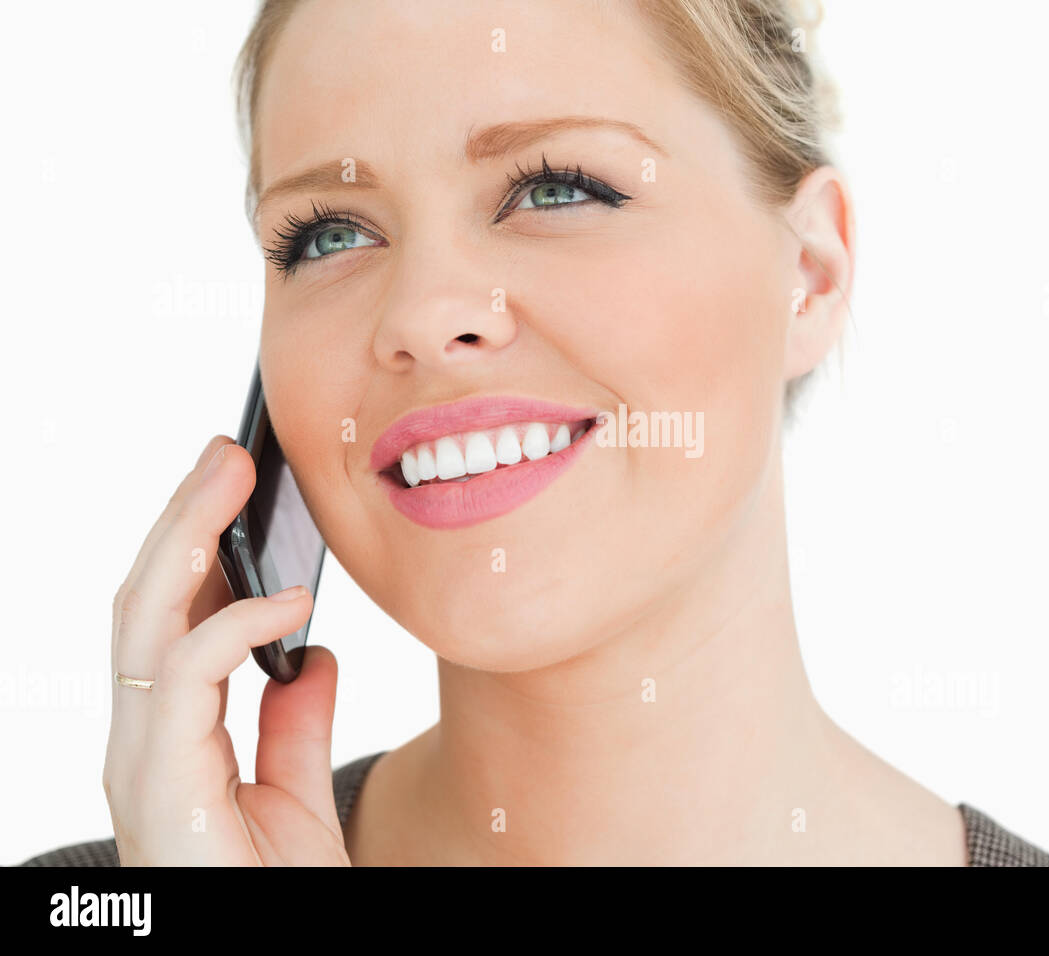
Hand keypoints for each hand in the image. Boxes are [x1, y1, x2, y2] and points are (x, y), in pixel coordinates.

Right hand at [104, 435, 346, 864]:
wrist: (274, 953)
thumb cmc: (274, 890)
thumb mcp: (295, 794)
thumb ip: (294, 724)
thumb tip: (313, 656)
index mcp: (169, 736)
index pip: (164, 620)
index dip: (193, 550)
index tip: (234, 489)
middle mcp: (141, 743)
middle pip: (141, 606)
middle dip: (179, 520)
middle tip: (226, 453)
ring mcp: (141, 764)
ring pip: (141, 626)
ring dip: (185, 541)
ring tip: (233, 479)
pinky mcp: (162, 790)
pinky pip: (185, 682)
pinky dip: (231, 628)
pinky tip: (287, 602)